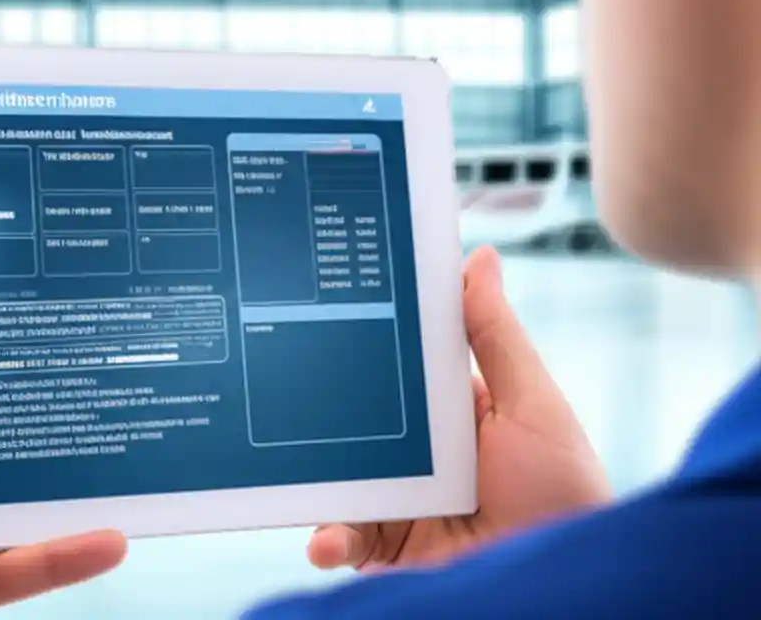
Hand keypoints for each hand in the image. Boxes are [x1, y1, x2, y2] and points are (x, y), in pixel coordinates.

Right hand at [308, 247, 610, 571]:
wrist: (564, 586)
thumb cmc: (564, 495)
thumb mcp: (532, 406)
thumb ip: (496, 337)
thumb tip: (478, 259)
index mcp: (447, 415)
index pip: (393, 368)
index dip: (360, 338)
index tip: (322, 302)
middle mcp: (413, 456)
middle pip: (351, 420)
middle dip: (315, 405)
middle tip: (281, 382)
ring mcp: (394, 503)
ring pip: (334, 476)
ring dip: (310, 475)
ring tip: (294, 468)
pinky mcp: (383, 550)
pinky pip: (340, 539)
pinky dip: (325, 538)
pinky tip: (325, 537)